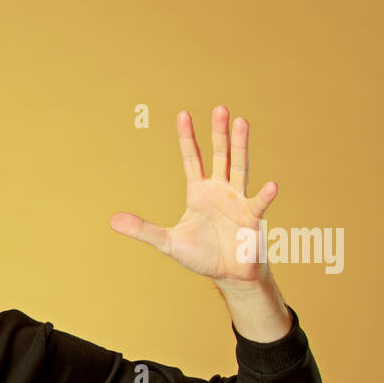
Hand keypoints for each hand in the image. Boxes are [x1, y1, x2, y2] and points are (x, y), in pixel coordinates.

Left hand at [110, 106, 276, 281]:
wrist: (228, 274)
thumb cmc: (201, 254)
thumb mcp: (167, 242)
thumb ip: (143, 230)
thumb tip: (111, 221)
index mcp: (199, 192)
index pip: (192, 159)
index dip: (187, 138)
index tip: (183, 114)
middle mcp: (220, 190)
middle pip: (219, 155)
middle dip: (219, 133)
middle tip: (220, 108)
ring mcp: (238, 200)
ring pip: (239, 167)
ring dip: (240, 146)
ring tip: (242, 123)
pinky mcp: (252, 217)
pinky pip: (258, 203)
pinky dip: (265, 195)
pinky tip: (271, 185)